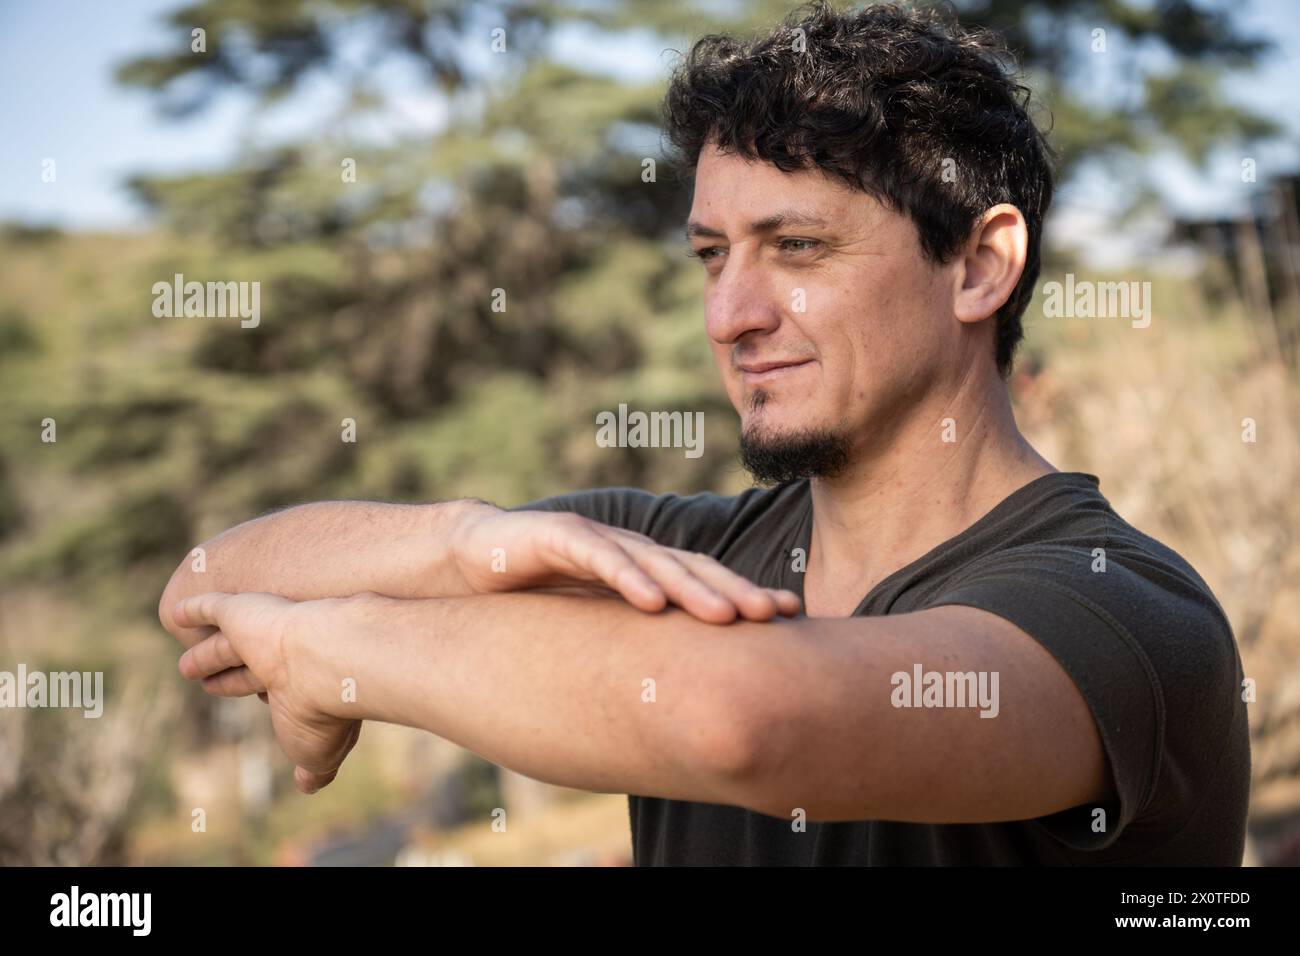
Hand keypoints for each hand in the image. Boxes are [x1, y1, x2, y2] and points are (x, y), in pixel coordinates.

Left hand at [174, 592, 360, 794]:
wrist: (330, 662)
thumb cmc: (324, 710)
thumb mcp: (318, 752)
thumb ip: (313, 769)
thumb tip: (308, 785)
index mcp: (302, 685)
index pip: (274, 689)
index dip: (262, 693)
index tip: (262, 699)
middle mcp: (284, 656)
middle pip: (247, 666)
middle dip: (229, 675)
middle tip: (207, 682)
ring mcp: (262, 630)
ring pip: (225, 643)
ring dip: (204, 654)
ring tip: (185, 666)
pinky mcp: (241, 610)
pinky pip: (211, 607)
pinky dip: (193, 609)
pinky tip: (176, 612)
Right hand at [449, 507, 800, 623]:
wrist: (470, 561)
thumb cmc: (539, 597)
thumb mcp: (594, 627)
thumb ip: (633, 647)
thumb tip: (674, 694)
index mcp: (643, 571)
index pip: (705, 583)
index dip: (745, 597)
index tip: (789, 620)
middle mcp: (629, 552)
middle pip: (694, 570)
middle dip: (737, 592)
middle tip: (776, 617)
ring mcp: (597, 541)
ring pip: (655, 562)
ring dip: (693, 589)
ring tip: (728, 617)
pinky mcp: (558, 537)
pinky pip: (599, 557)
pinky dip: (628, 578)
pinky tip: (652, 602)